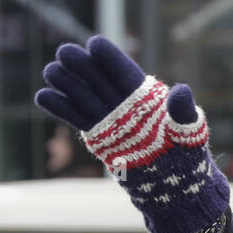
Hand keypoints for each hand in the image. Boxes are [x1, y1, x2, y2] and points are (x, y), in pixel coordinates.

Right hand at [35, 35, 228, 232]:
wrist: (174, 187)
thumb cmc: (187, 156)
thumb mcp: (189, 132)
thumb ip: (182, 111)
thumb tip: (181, 91)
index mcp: (146, 96)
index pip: (124, 72)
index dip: (109, 59)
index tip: (94, 45)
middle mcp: (125, 104)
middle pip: (99, 79)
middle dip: (81, 65)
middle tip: (63, 53)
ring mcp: (110, 119)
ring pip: (84, 96)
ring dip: (66, 83)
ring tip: (50, 71)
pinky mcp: (99, 136)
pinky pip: (77, 118)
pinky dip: (60, 108)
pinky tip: (43, 96)